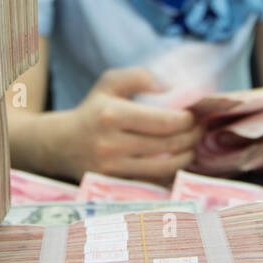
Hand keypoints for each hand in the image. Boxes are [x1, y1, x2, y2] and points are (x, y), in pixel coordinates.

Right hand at [57, 67, 200, 182]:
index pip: (165, 121)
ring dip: (188, 156)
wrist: (62, 144)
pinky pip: (154, 181)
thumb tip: (170, 87)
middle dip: (193, 136)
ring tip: (193, 145)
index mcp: (112, 115)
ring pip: (166, 167)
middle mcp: (111, 144)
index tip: (195, 114)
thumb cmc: (93, 110)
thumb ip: (139, 77)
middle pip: (170, 144)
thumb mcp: (109, 83)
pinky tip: (177, 160)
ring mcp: (113, 168)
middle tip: (201, 129)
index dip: (189, 119)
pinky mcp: (115, 185)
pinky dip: (171, 172)